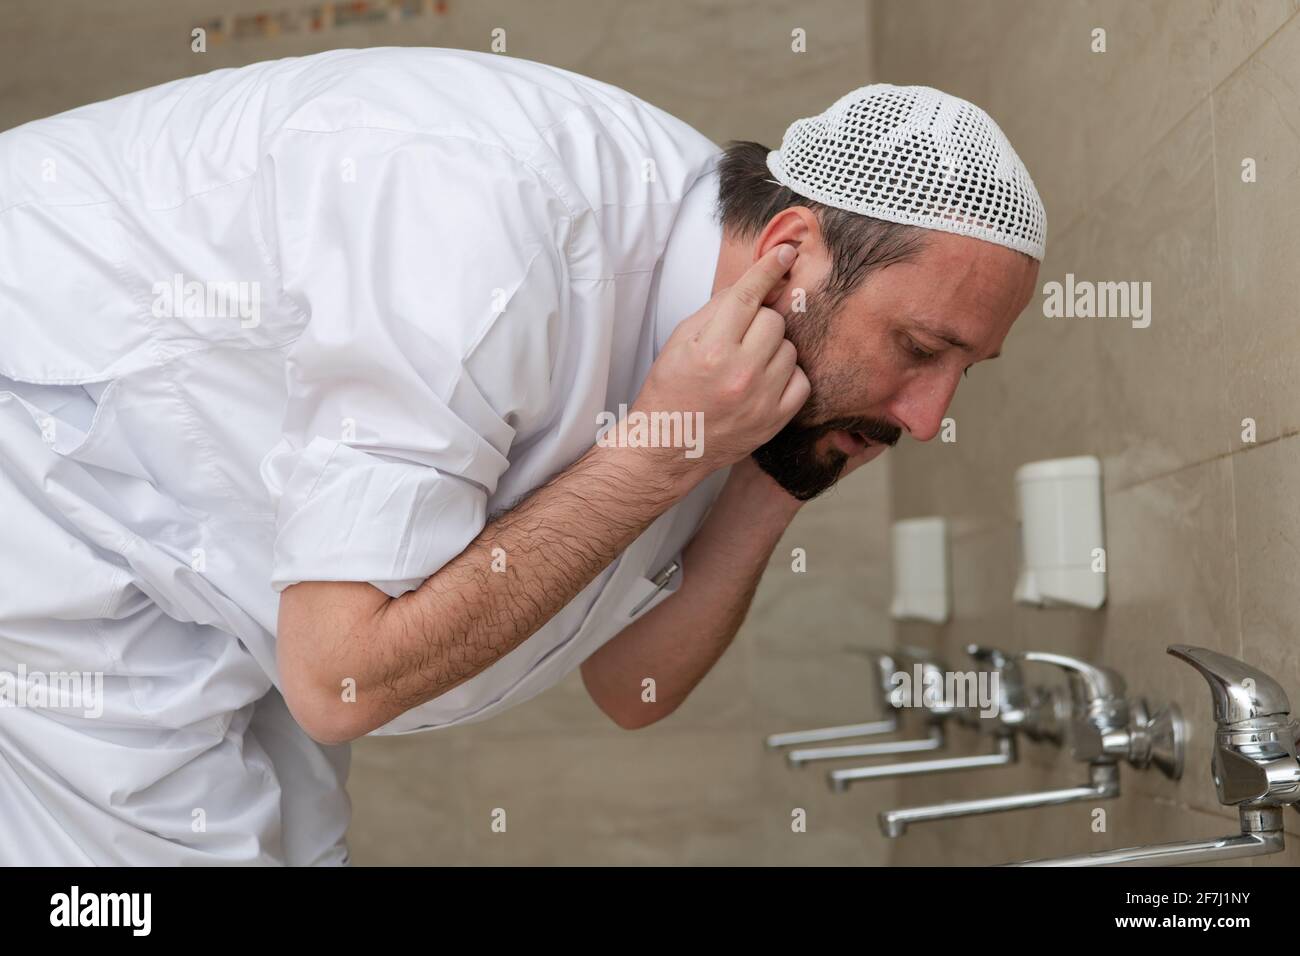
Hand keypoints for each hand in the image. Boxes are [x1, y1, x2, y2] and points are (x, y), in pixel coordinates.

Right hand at [630, 244, 808, 475]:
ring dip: (772, 349)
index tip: (785, 253)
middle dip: (758, 322)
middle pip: (773, 320)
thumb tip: (753, 283)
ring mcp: (761, 399)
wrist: (668, 446)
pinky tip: (764, 383)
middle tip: (737, 341)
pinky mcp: (775, 420)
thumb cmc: (670, 392)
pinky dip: (786, 376)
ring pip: (789, 348)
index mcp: (712, 350)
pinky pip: (801, 380)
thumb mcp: (680, 341)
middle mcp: (740, 374)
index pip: (748, 297)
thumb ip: (717, 309)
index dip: (768, 270)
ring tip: (747, 366)